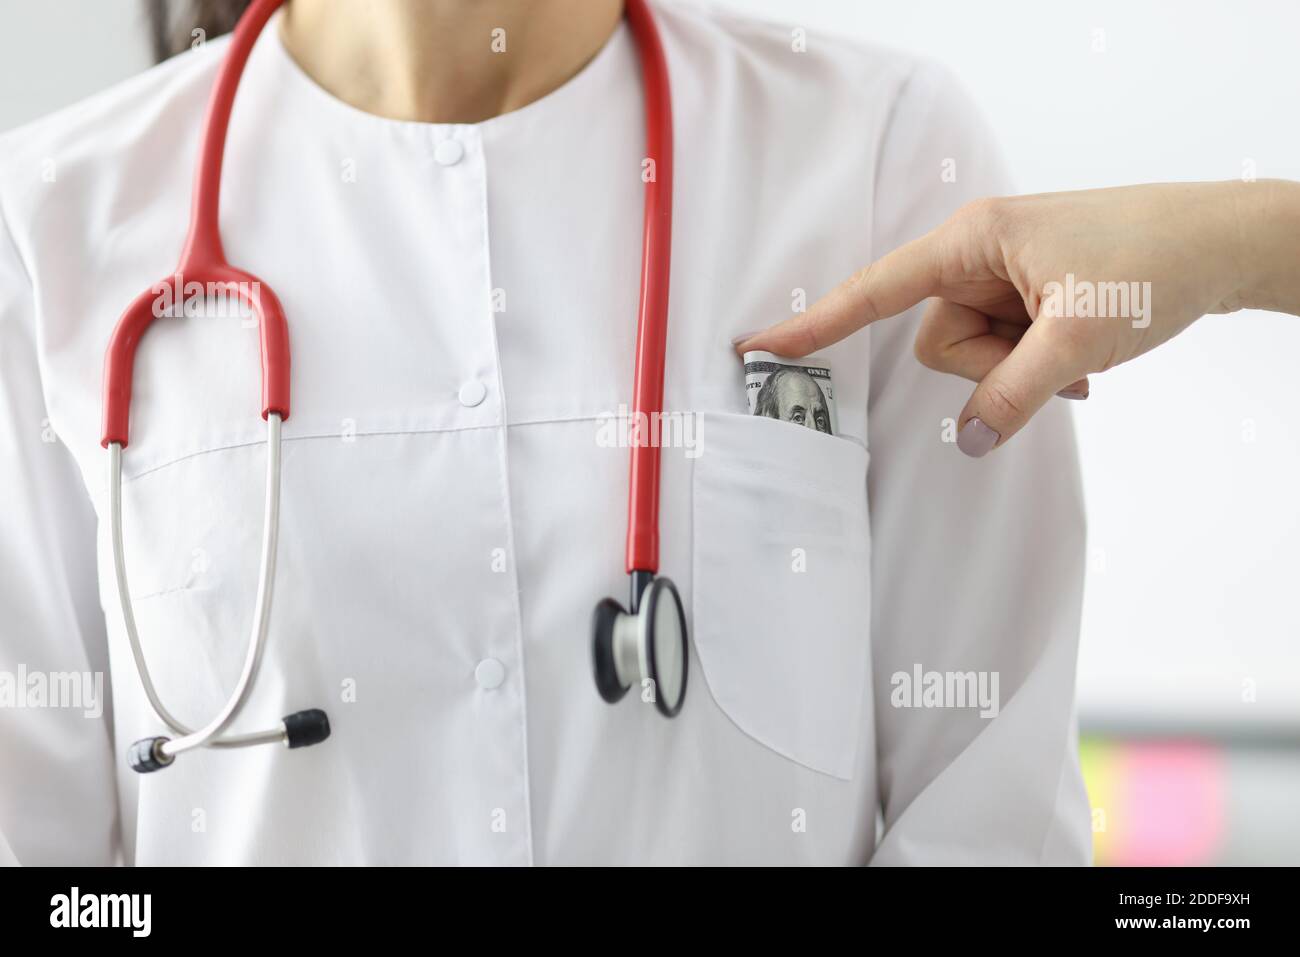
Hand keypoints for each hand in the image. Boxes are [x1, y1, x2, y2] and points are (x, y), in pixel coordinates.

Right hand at [735, 180, 1299, 455]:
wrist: (1226, 241)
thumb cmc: (1153, 262)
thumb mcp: (1076, 340)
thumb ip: (1011, 395)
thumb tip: (966, 441)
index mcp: (973, 241)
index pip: (875, 291)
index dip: (817, 325)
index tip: (759, 347)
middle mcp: (979, 254)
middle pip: (936, 340)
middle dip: (987, 368)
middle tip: (1051, 362)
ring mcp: (1004, 275)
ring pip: (972, 353)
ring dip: (1018, 373)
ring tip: (1077, 363)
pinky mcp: (1028, 293)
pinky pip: (1003, 349)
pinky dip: (1034, 369)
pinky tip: (1080, 365)